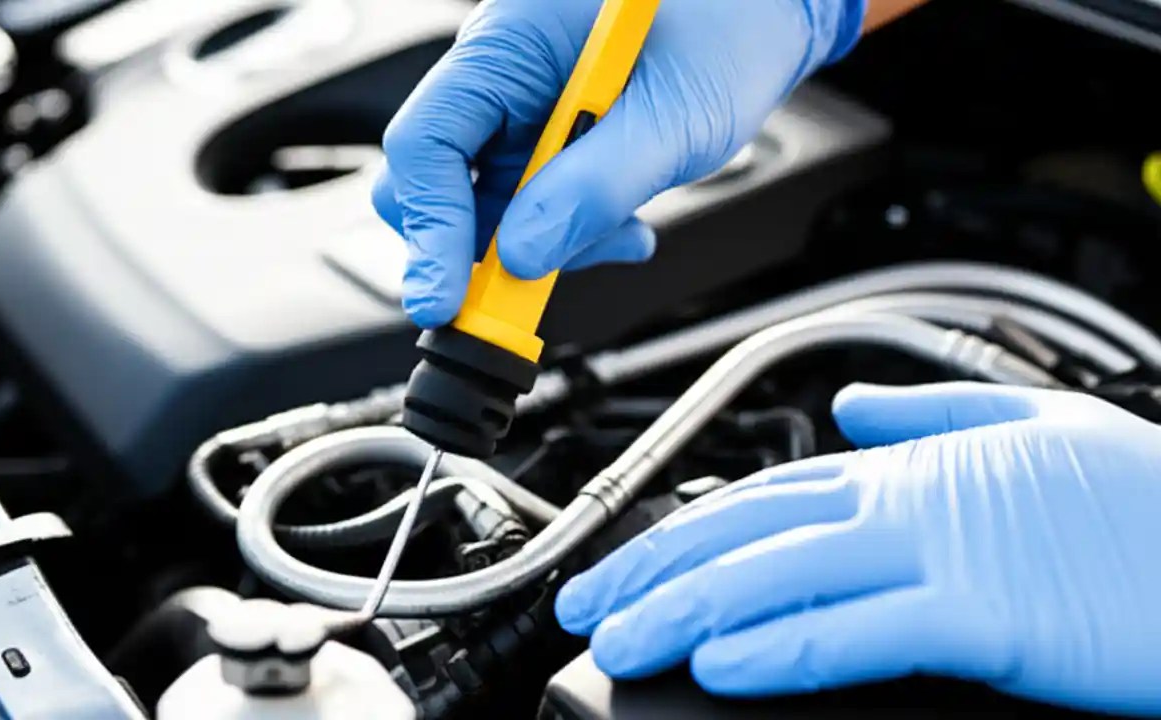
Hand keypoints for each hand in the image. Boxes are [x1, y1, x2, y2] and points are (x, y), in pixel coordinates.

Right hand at [373, 0, 863, 326]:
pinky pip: (529, 201)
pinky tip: (619, 222)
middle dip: (480, 246)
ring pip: (486, 203)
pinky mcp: (547, 135)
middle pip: (438, 179)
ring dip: (542, 242)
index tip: (442, 296)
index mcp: (510, 41)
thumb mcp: (674, 119)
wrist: (770, 11)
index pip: (429, 141)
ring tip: (618, 232)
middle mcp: (501, 72)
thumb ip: (595, 189)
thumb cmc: (733, 25)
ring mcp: (521, 106)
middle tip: (521, 292)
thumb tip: (523, 254)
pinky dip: (567, 229)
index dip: (430, 227)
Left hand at [556, 382, 1160, 716]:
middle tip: (584, 608)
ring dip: (687, 613)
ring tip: (620, 641)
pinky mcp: (985, 613)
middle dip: (653, 572)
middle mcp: (905, 503)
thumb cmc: (1141, 504)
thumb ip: (926, 415)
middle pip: (746, 533)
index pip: (761, 496)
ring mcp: (941, 555)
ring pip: (779, 579)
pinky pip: (858, 632)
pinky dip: (781, 647)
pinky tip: (720, 663)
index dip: (678, 531)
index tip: (621, 565)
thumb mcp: (1024, 433)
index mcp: (906, 471)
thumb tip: (849, 409)